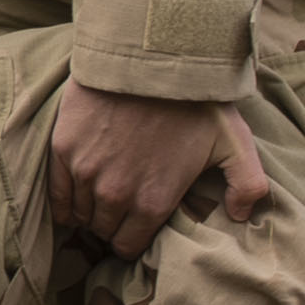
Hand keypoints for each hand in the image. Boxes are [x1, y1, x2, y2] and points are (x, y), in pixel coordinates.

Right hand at [49, 82, 270, 251]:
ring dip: (89, 210)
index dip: (132, 239)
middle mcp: (115, 195)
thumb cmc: (195, 100)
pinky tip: (74, 195)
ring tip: (101, 196)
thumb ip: (248, 185)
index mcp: (153, 202)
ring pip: (80, 213)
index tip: (137, 225)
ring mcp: (86, 172)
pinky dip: (64, 199)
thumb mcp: (235, 142)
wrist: (149, 58)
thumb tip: (241, 216)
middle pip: (102, 230)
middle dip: (111, 224)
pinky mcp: (64, 149)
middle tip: (120, 208)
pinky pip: (56, 193)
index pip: (129, 246)